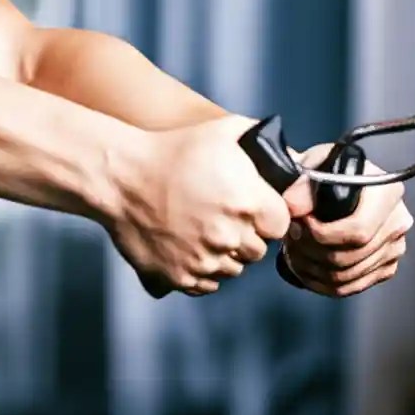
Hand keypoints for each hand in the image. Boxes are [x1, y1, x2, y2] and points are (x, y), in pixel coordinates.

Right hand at [107, 115, 297, 297]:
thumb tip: (295, 161)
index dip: (266, 216)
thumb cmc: (171, 150)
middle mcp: (230, 236)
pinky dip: (200, 271)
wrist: (119, 177)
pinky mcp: (180, 277)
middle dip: (244, 235)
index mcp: (249, 203)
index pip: (280, 226)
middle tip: (218, 215)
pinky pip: (206, 284)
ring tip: (199, 228)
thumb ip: (265, 142)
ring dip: (222, 254)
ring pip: (232, 270)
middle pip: (257, 250)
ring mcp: (204, 260)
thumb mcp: (223, 131)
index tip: (249, 208)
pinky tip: (186, 245)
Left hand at [279, 144, 414, 296]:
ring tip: (293, 249)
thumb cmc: (324, 172)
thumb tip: (293, 207)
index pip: (356, 231)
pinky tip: (304, 267)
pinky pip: (349, 287)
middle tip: (289, 237)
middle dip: (308, 252)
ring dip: (309, 268)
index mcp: (387, 193)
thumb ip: (301, 183)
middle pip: (348, 258)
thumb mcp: (311, 164)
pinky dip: (320, 283)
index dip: (320, 234)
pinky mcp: (385, 267)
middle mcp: (398, 222)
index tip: (297, 223)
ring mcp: (394, 248)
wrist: (333, 182)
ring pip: (345, 276)